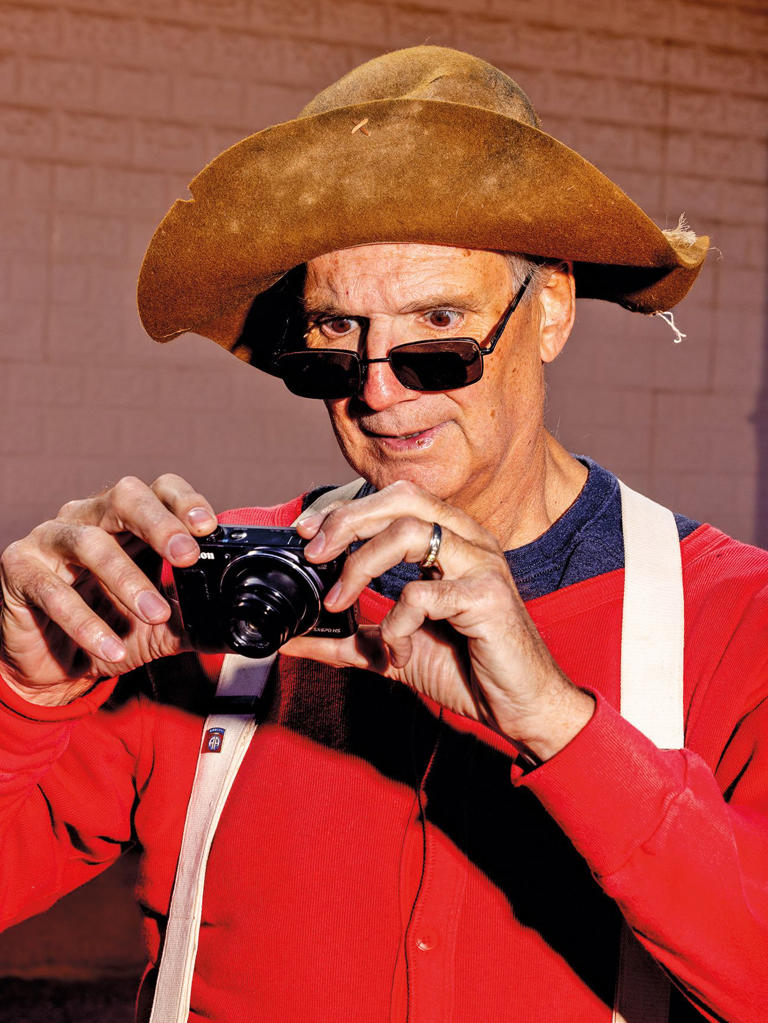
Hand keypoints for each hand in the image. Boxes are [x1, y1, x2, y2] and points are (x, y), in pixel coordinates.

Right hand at [0, 474, 217, 705]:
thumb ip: (194, 618)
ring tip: (155, 614)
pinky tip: (110, 648)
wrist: (53, 665)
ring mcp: (50, 539)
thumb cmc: (109, 628)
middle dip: (159, 524)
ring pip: (90, 543)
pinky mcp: (19, 570)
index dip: (184, 502)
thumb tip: (234, 622)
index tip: (208, 528)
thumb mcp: (160, 627)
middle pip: (123, 498)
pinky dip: (86, 623)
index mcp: (127, 521)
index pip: (157, 490)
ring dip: (127, 579)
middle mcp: (88, 518)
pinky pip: (53, 592)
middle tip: (186, 555)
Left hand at [287, 480, 593, 760]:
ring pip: (409, 532)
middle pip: (401, 498)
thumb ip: (348, 640)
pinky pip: (424, 594)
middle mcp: (468, 540)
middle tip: (315, 553)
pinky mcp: (488, 595)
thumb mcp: (394, 649)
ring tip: (341, 603)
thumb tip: (294, 640)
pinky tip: (399, 651)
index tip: (306, 531)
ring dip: (362, 565)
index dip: (345, 508)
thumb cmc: (468, 669)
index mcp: (449, 540)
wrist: (520, 707)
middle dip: (347, 520)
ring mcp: (481, 563)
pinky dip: (396, 624)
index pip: (392, 500)